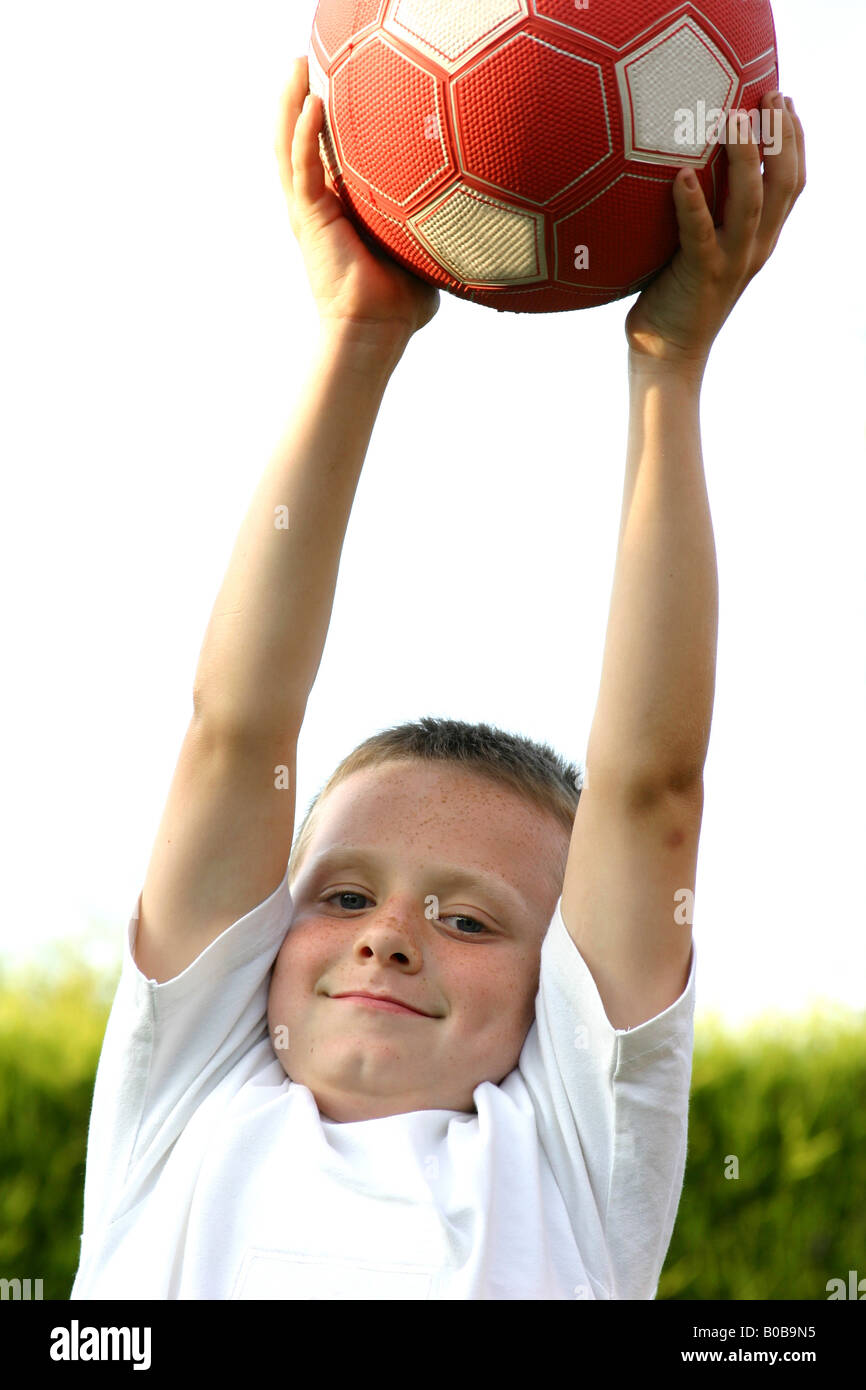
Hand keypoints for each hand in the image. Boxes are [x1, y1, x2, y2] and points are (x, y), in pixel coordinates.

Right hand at [275, 57, 439, 346]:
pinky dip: (304, 133)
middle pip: (302, 141)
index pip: (331, 157)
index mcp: (341, 211)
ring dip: (291, 103)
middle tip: (306, 61)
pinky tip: (313, 101)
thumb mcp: (422, 254)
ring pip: (291, 145)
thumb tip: (481, 222)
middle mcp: (321, 205)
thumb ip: (436, 233)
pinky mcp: (310, 217)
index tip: (342, 88)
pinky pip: (303, 166)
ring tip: (297, 64)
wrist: (376, 330)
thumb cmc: (401, 304)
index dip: (330, 125)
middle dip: (301, 99)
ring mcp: (311, 209)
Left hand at [624, 92, 805, 378]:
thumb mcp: (700, 254)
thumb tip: (681, 169)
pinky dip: (692, 203)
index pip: (793, 185)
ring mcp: (729, 263)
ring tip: (732, 117)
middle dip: (781, 137)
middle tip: (768, 95)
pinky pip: (699, 233)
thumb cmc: (673, 302)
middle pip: (784, 185)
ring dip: (744, 158)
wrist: (667, 358)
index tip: (785, 103)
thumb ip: (705, 218)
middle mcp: (753, 249)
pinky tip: (682, 174)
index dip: (795, 141)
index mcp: (759, 242)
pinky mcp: (701, 276)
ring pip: (751, 203)